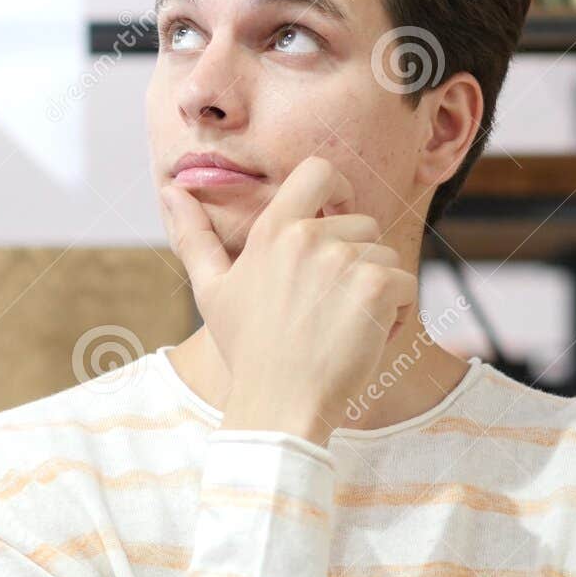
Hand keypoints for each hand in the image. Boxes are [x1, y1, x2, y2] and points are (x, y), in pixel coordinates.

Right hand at [160, 156, 416, 445]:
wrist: (278, 405)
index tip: (339, 213)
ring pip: (385, 259)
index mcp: (272, 231)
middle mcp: (308, 237)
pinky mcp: (374, 288)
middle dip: (358, 264)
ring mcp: (343, 261)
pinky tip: (365, 340)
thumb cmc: (247, 351)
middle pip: (363, 225)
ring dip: (376, 293)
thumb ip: (194, 236)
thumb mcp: (211, 290)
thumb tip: (170, 189)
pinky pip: (405, 286)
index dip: (339, 188)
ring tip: (344, 328)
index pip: (318, 172)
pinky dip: (396, 314)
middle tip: (330, 309)